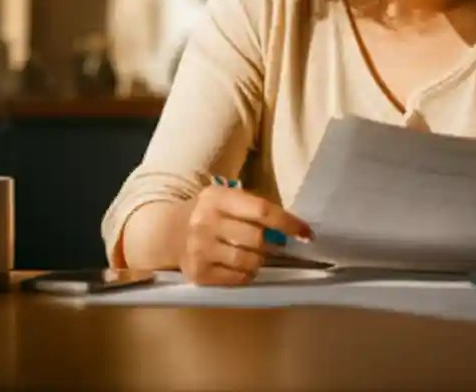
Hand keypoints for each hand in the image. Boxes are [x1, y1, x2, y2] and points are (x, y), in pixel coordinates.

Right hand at [179, 185, 312, 285]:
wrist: (168, 232)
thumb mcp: (225, 199)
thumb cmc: (208, 213)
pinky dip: (247, 274)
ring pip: (248, 261)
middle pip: (257, 238)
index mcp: (216, 197)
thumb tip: (291, 229)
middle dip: (272, 243)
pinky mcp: (199, 273)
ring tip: (255, 255)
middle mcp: (205, 222)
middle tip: (274, 244)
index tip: (306, 233)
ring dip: (259, 260)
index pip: (261, 210)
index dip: (288, 223)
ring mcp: (200, 250)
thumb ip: (253, 208)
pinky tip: (241, 266)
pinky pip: (237, 278)